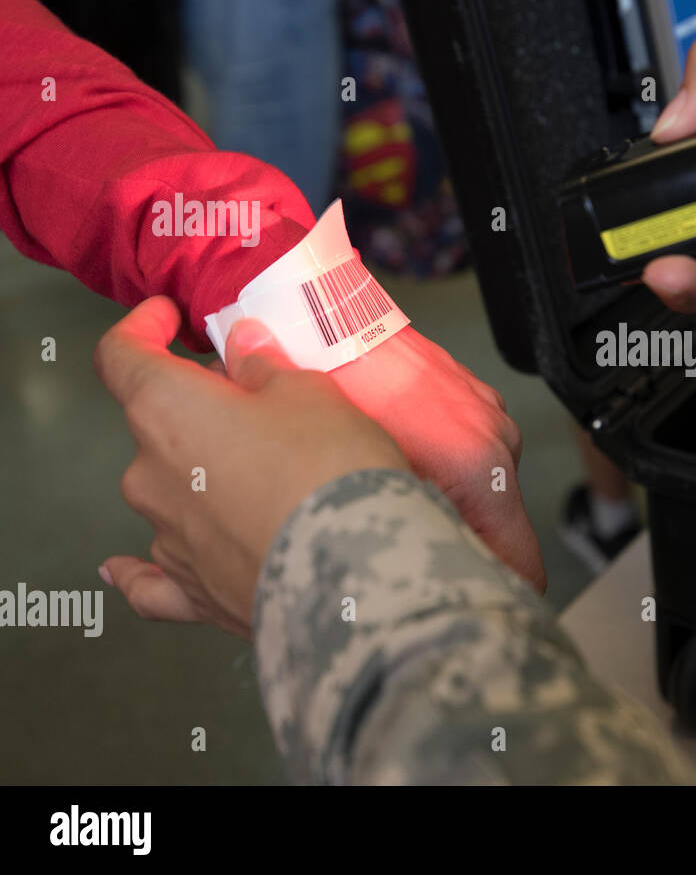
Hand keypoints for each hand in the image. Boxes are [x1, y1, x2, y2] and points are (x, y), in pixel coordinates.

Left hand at [93, 298, 536, 638]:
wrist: (356, 572)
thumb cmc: (330, 470)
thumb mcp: (312, 392)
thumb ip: (266, 367)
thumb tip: (242, 347)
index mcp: (166, 410)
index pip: (123, 357)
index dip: (141, 329)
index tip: (165, 317)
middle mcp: (149, 475)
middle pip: (155, 427)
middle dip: (198, 411)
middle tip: (257, 406)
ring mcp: (168, 540)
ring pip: (168, 494)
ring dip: (199, 479)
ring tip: (260, 481)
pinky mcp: (195, 594)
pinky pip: (154, 580)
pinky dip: (142, 571)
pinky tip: (122, 572)